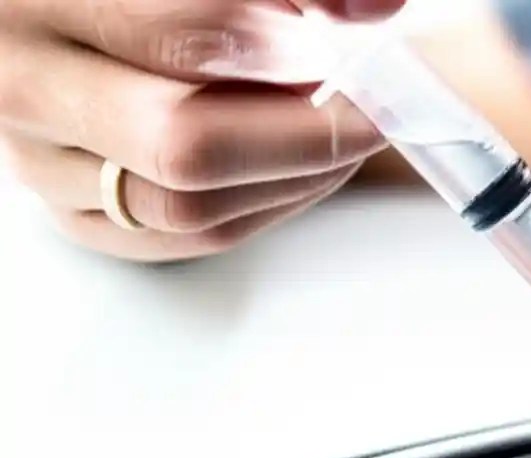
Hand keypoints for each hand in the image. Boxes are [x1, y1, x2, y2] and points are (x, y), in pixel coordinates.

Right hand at [0, 0, 403, 261]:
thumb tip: (373, 9)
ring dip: (296, 177)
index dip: (290, 45)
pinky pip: (186, 238)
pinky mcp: (72, 212)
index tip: (365, 36)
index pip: (184, 32)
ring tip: (343, 128)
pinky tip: (304, 166)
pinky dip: (266, 205)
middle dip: (307, 133)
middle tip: (369, 106)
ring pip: (190, 207)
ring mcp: (39, 160)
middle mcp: (23, 83)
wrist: (80, 10)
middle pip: (186, 143)